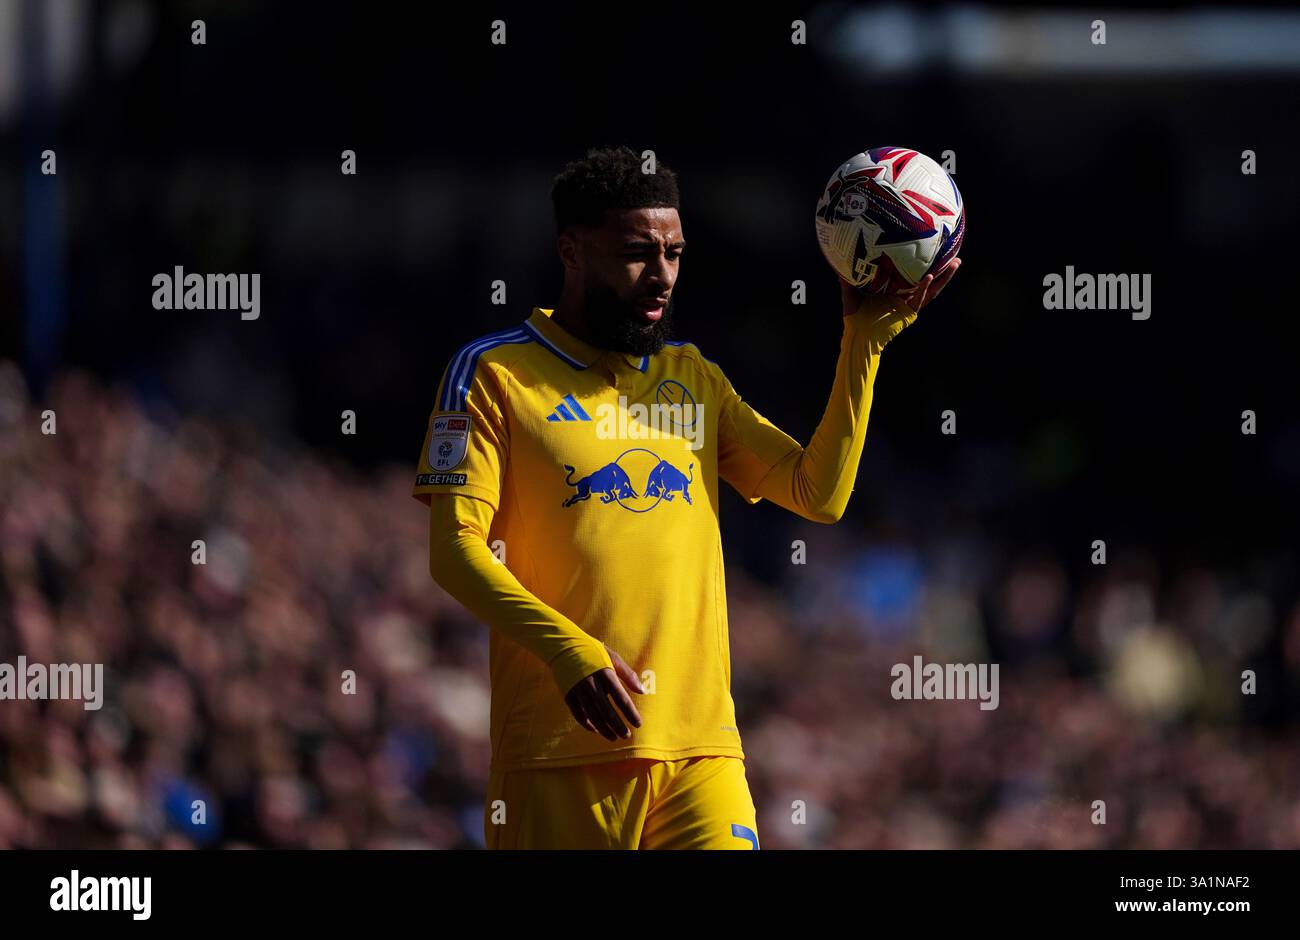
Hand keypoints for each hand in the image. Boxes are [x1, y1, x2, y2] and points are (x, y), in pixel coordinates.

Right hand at [564, 644, 644, 740]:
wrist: (564, 647)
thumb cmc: (593, 652)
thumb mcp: (612, 657)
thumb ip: (628, 674)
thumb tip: (642, 691)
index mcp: (605, 673)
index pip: (621, 698)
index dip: (630, 713)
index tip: (638, 724)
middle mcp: (592, 684)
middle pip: (606, 711)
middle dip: (618, 726)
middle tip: (626, 735)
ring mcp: (579, 691)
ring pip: (593, 716)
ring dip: (604, 729)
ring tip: (614, 737)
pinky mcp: (568, 695)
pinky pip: (579, 715)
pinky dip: (588, 724)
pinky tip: (597, 730)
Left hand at [840, 256, 961, 317]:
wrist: (858, 337)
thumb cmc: (855, 318)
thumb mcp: (851, 294)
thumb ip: (848, 280)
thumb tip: (840, 264)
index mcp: (895, 293)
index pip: (912, 276)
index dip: (923, 266)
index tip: (931, 251)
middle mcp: (905, 298)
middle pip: (928, 282)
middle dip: (943, 270)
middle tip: (956, 256)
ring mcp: (908, 306)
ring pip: (931, 290)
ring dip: (944, 278)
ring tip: (956, 263)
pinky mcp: (908, 314)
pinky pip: (919, 299)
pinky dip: (924, 288)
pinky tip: (930, 276)